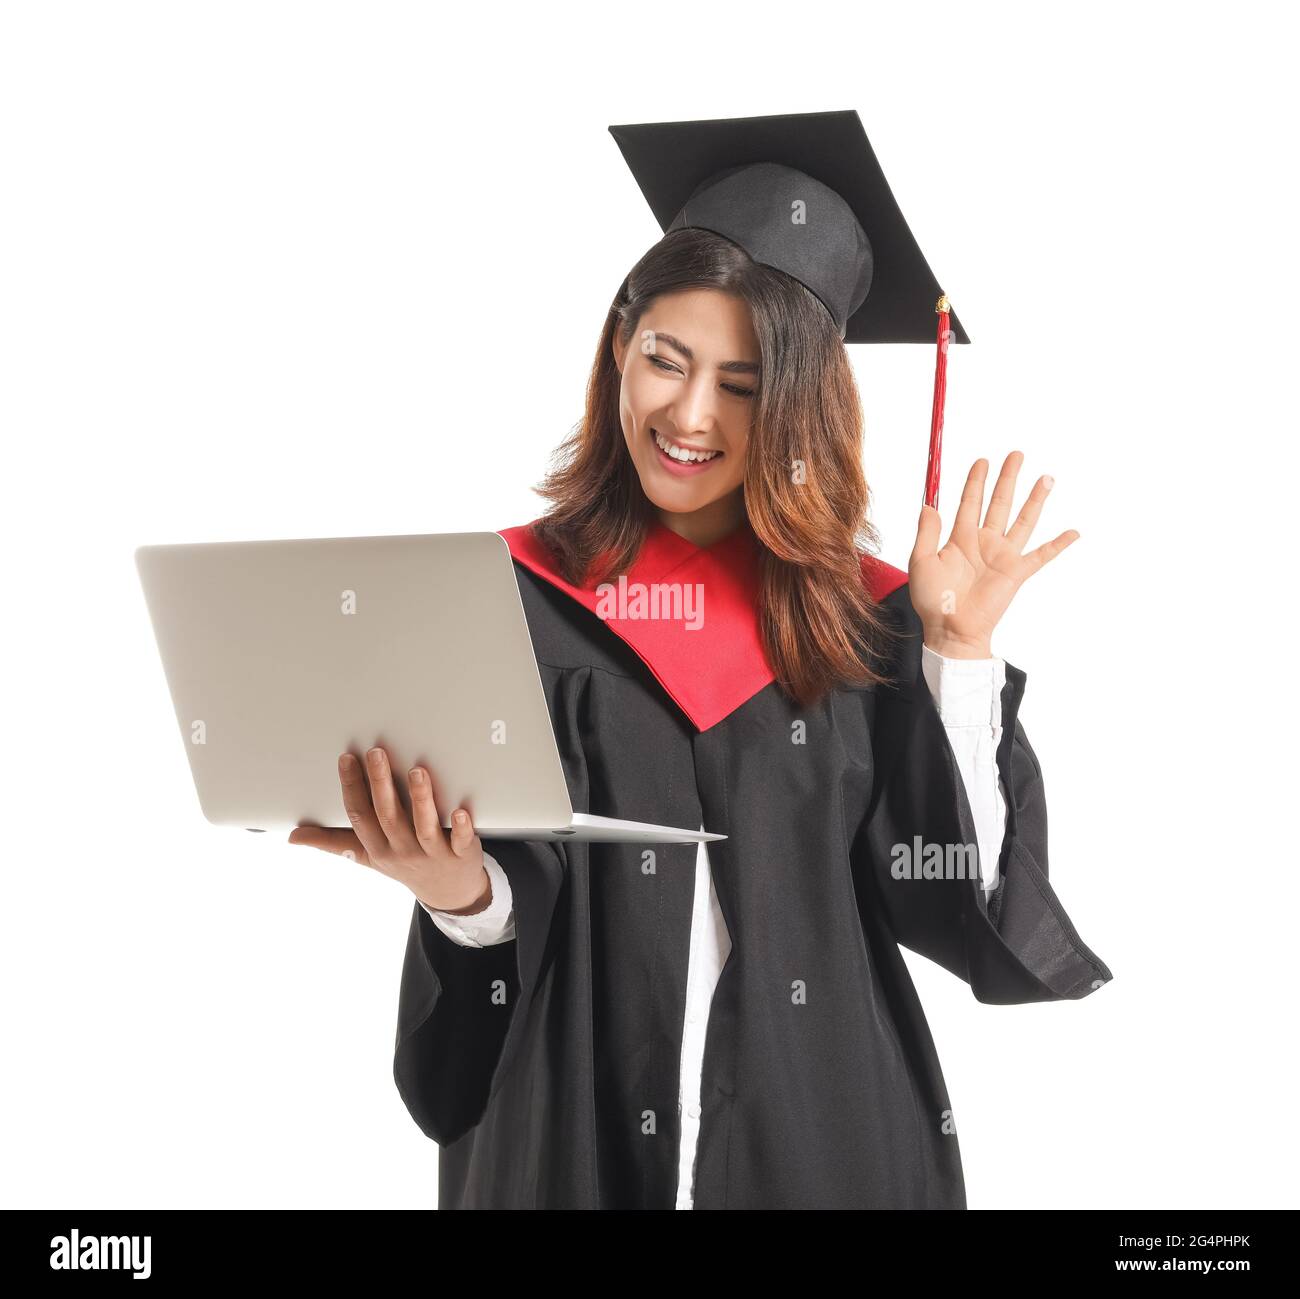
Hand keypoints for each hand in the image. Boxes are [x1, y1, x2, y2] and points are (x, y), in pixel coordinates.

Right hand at [287, 745, 491, 913]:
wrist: (448, 893)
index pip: (359, 815)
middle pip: (388, 816)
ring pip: (424, 827)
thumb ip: (334, 842)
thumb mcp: (366, 856)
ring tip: (417, 771)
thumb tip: (293, 837)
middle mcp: (402, 850)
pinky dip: (461, 827)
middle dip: (381, 784)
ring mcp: (432, 854)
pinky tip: (460, 810)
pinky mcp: (462, 855)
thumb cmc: (404, 865)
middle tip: (377, 752)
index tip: (347, 757)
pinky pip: (461, 841)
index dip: (352, 787)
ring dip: (421, 799)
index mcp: (377, 847)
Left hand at [908, 451, 1077, 658]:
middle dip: (1007, 479)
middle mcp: (984, 543)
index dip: (976, 481)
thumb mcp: (921, 561)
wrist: (950, 630)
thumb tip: (928, 504)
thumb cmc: (932, 601)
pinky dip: (1058, 545)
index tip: (982, 460)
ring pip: (1023, 521)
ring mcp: (1002, 556)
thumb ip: (926, 532)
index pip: (970, 502)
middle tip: (1016, 454)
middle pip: (999, 503)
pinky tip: (1073, 533)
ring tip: (1046, 478)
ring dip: (1035, 500)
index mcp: (960, 538)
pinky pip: (1041, 556)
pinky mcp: (1016, 573)